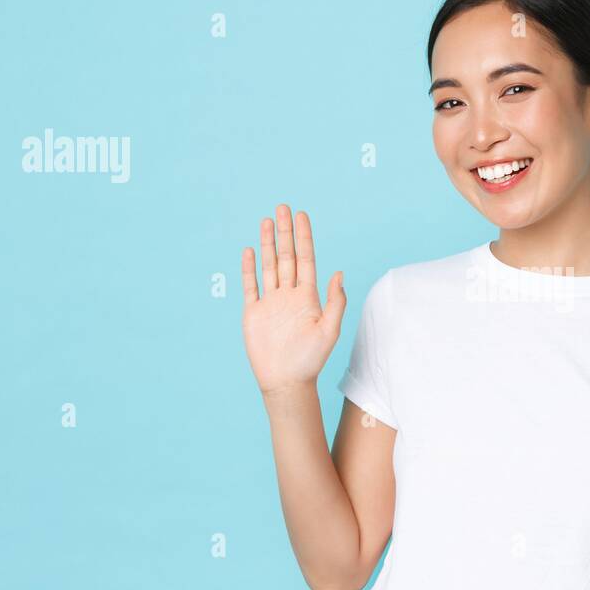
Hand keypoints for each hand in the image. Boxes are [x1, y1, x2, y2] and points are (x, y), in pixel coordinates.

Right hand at [241, 204, 345, 395]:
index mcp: (308, 297)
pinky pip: (251, 285)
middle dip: (285, 232)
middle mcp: (289, 295)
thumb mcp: (329, 330)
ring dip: (269, 243)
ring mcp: (270, 302)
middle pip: (287, 256)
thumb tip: (339, 273)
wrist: (286, 381)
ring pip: (269, 265)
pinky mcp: (253, 312)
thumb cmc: (310, 360)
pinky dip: (250, 267)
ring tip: (267, 220)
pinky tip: (251, 250)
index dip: (304, 237)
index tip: (302, 215)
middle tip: (283, 207)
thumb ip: (335, 302)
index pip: (306, 259)